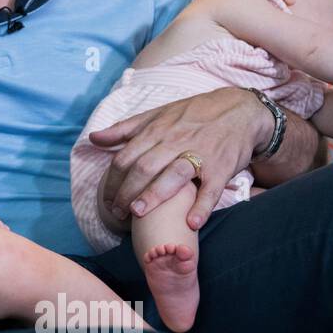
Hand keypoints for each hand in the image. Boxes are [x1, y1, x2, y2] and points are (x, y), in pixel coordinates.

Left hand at [88, 87, 266, 229]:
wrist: (239, 110)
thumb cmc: (192, 115)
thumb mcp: (157, 115)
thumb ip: (125, 129)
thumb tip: (93, 138)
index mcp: (156, 130)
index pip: (126, 157)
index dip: (113, 180)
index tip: (107, 199)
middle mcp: (175, 141)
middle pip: (144, 168)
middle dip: (127, 192)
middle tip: (117, 213)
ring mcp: (199, 154)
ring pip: (173, 175)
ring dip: (154, 196)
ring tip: (139, 215)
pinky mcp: (221, 167)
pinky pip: (211, 188)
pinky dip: (202, 206)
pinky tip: (191, 223)